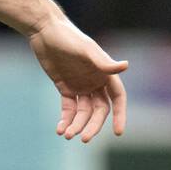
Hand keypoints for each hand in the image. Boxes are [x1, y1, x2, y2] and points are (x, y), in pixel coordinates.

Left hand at [27, 14, 127, 142]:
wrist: (44, 30)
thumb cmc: (68, 36)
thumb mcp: (85, 49)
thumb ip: (103, 61)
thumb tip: (126, 65)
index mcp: (105, 74)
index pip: (118, 99)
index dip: (120, 115)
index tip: (117, 132)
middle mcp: (95, 82)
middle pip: (99, 110)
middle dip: (93, 125)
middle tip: (84, 139)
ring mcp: (80, 86)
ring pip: (83, 112)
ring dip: (77, 125)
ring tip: (67, 135)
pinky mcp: (65, 87)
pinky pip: (68, 108)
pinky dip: (66, 120)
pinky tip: (60, 129)